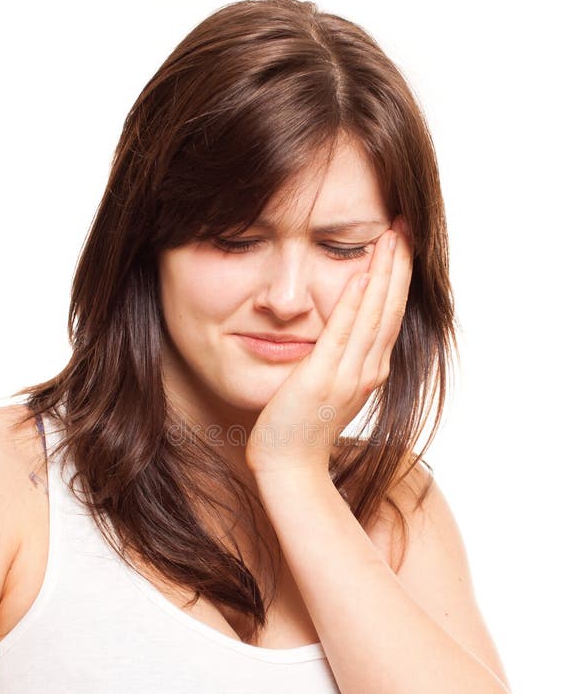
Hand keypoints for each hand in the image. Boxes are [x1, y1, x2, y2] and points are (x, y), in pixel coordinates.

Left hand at [245, 216, 413, 475]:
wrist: (288, 468)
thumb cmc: (301, 429)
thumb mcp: (329, 388)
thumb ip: (340, 358)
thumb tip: (341, 329)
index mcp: (370, 371)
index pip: (390, 314)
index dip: (399, 276)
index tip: (401, 241)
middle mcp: (367, 372)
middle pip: (390, 308)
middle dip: (399, 265)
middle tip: (406, 225)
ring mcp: (348, 377)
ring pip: (374, 316)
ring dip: (384, 274)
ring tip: (391, 236)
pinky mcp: (321, 380)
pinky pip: (342, 335)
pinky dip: (354, 305)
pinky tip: (360, 275)